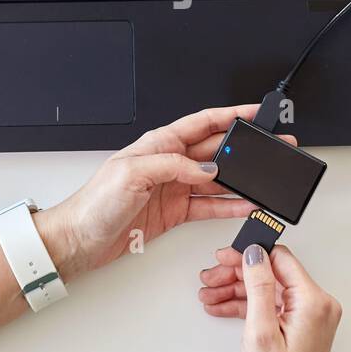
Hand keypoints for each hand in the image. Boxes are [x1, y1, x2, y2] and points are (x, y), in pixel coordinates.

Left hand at [36, 105, 274, 279]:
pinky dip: (230, 206)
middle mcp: (169, 162)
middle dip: (245, 147)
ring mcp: (174, 188)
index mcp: (159, 143)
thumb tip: (206, 166)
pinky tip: (246, 206)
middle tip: (271, 147)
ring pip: (217, 179)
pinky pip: (210, 205)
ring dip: (241, 180)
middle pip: (216, 149)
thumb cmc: (94, 203)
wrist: (79, 239)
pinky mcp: (175, 212)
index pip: (203, 122)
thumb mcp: (131, 173)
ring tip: (265, 180)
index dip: (231, 114)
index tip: (255, 112)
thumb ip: (172, 165)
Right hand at [198, 244, 341, 351]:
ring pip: (267, 289)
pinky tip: (223, 305)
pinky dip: (246, 305)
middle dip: (237, 273)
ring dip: (237, 289)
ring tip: (211, 292)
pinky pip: (270, 306)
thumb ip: (258, 287)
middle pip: (271, 273)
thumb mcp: (261, 332)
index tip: (226, 255)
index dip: (249, 254)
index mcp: (314, 302)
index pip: (280, 259)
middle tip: (212, 276)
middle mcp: (317, 306)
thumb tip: (255, 254)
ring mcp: (309, 317)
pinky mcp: (299, 327)